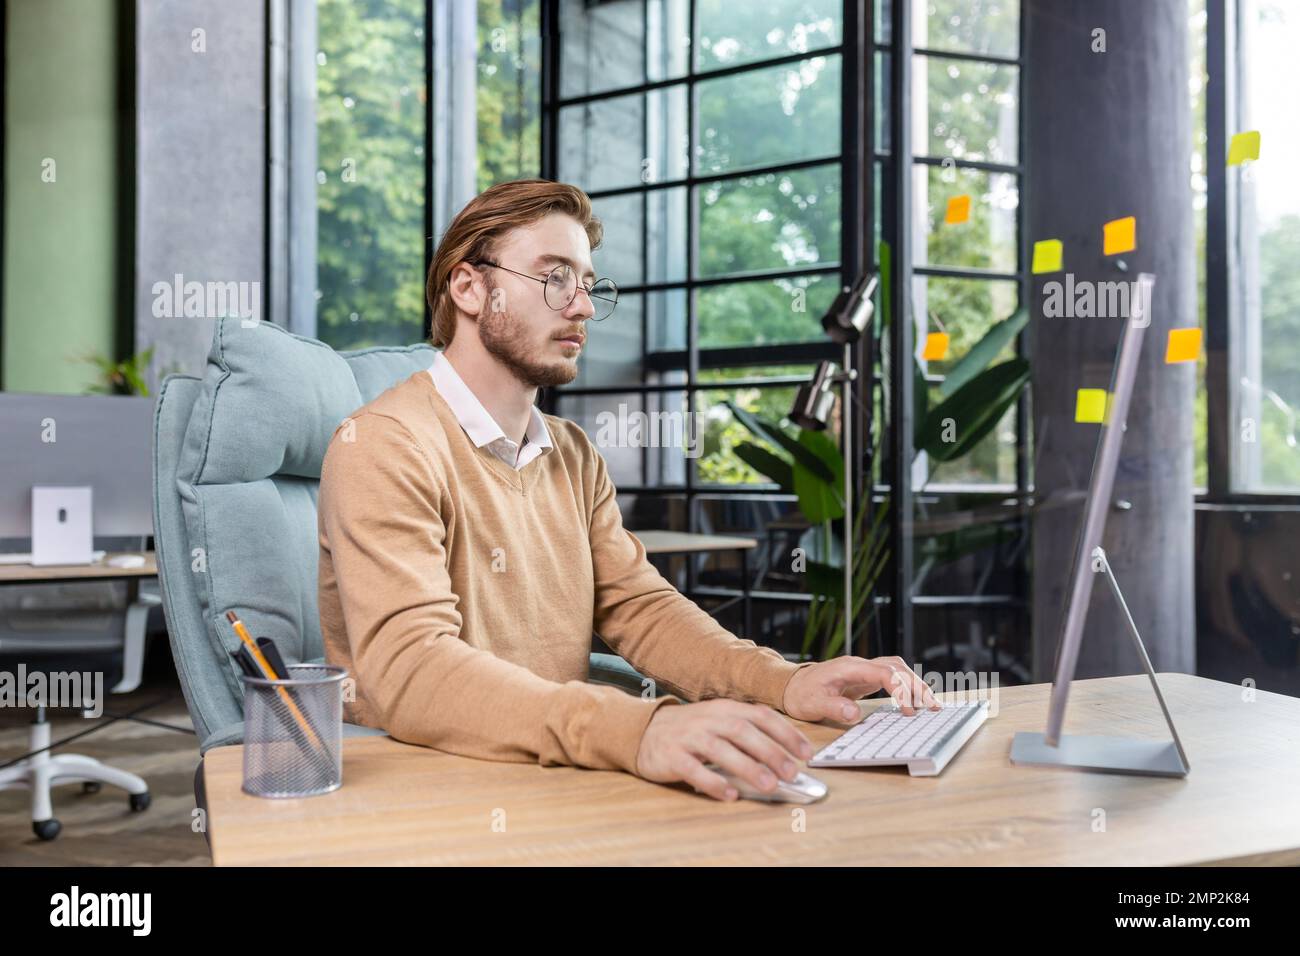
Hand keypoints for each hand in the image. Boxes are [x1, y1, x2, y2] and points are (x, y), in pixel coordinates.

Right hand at [635, 699, 814, 801]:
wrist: (645, 730)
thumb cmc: (691, 729)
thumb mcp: (720, 721)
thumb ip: (748, 733)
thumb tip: (785, 755)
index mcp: (725, 708)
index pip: (761, 716)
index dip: (785, 733)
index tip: (805, 752)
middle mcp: (708, 719)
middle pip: (743, 732)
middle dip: (771, 752)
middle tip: (791, 772)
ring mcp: (689, 737)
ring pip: (721, 749)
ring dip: (748, 767)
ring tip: (769, 785)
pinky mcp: (672, 756)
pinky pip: (694, 769)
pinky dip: (713, 782)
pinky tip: (730, 794)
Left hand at [781, 656, 940, 723]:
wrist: (791, 686)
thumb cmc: (801, 694)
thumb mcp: (812, 704)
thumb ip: (833, 707)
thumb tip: (854, 713)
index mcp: (848, 668)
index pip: (882, 672)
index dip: (899, 689)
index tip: (908, 710)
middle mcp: (859, 665)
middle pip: (896, 667)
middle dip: (916, 685)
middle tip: (932, 706)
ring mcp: (863, 669)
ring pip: (897, 669)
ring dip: (914, 683)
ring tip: (930, 704)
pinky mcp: (865, 677)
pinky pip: (892, 676)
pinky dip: (906, 685)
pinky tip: (915, 699)